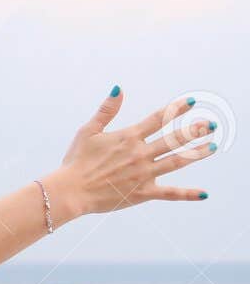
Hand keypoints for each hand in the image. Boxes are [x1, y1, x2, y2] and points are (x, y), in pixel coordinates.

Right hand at [54, 86, 216, 215]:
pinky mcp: (143, 192)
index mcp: (128, 137)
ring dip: (197, 153)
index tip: (192, 102)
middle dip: (195, 130)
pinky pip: (169, 193)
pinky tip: (203, 194)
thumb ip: (106, 110)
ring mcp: (144, 174)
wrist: (70, 191)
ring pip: (177, 161)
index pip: (159, 119)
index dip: (177, 109)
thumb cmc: (76, 161)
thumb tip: (118, 88)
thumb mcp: (88, 131)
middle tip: (210, 125)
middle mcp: (140, 153)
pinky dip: (187, 194)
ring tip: (213, 146)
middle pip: (174, 139)